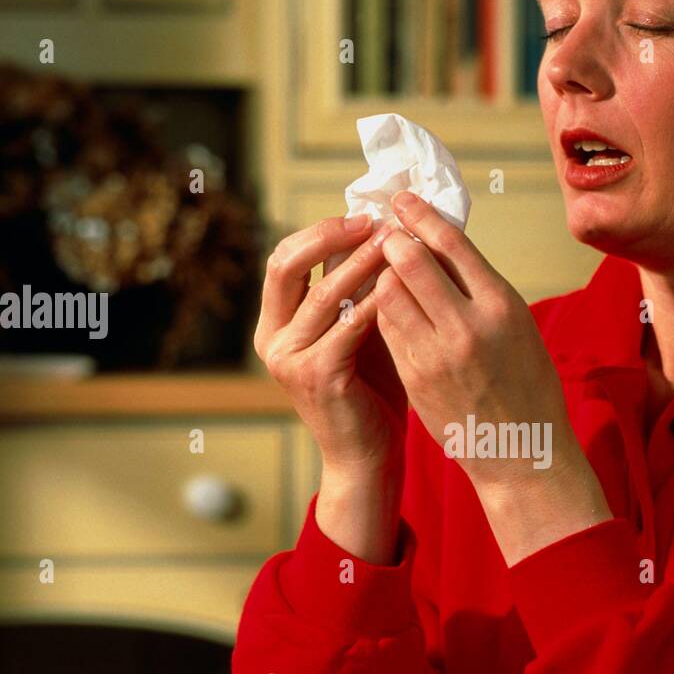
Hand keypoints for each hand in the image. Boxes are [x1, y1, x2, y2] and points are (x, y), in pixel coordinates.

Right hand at [253, 213, 405, 475]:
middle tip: (373, 219)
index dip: (318, 232)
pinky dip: (376, 301)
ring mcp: (289, 360)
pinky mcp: (317, 377)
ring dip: (362, 263)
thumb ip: (357, 293)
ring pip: (325, 294)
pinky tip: (402, 285)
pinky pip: (349, 326)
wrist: (367, 458)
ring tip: (395, 242)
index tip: (361, 215)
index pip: (283, 260)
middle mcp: (272, 340)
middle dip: (329, 236)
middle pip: (286, 265)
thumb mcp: (357, 333)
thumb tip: (382, 233)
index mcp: (274, 325)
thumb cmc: (370, 393)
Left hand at [373, 191, 611, 561]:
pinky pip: (386, 329)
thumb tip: (440, 243)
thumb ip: (480, 288)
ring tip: (385, 273)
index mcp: (501, 305)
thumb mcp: (516, 325)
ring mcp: (436, 354)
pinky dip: (382, 311)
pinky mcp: (414, 377)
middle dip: (392, 242)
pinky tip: (386, 308)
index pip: (451, 243)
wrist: (520, 451)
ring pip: (387, 294)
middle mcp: (467, 326)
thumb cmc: (526, 383)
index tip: (402, 200)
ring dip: (382, 277)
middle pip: (409, 262)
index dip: (420, 216)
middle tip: (385, 234)